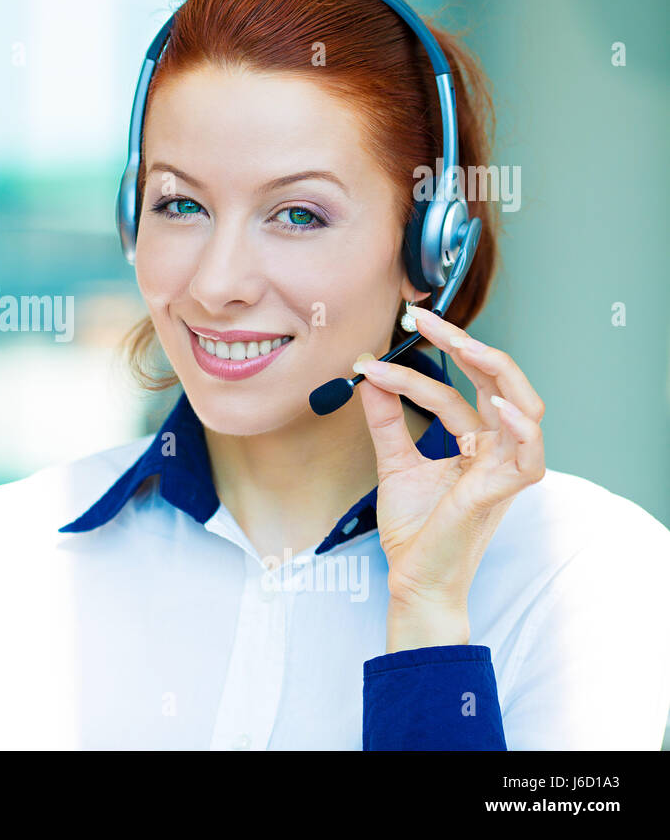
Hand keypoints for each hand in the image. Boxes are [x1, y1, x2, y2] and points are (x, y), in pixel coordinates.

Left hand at [354, 306, 545, 620]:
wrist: (410, 577)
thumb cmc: (414, 528)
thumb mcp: (393, 462)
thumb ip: (386, 420)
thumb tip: (368, 377)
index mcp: (476, 440)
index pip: (461, 385)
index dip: (428, 359)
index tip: (386, 345)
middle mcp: (495, 449)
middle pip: (498, 383)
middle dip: (465, 345)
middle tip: (425, 320)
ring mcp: (503, 470)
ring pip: (526, 408)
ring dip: (495, 371)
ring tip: (462, 343)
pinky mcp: (501, 494)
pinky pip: (529, 457)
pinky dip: (523, 429)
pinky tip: (502, 407)